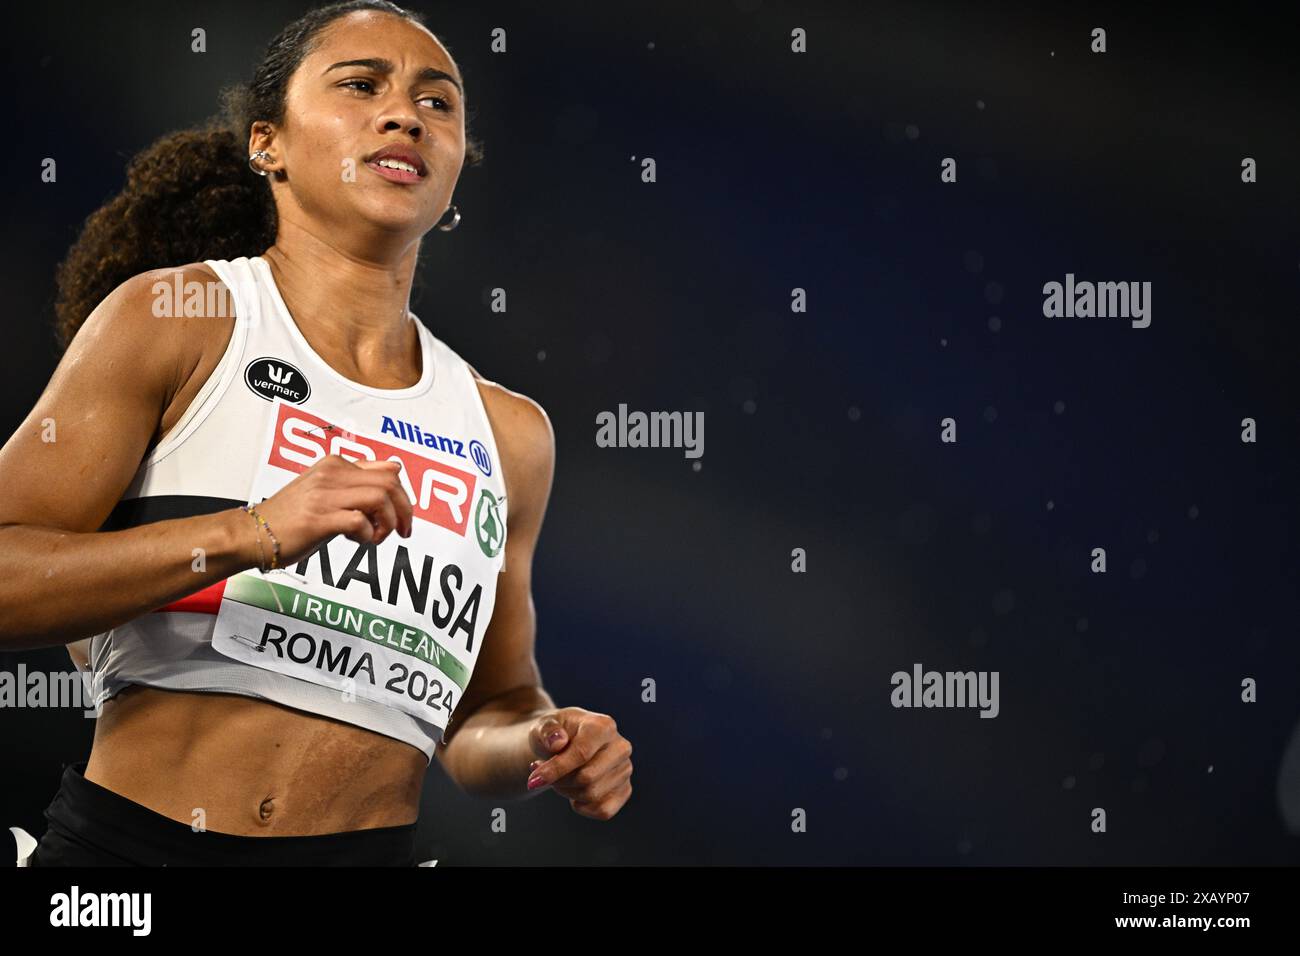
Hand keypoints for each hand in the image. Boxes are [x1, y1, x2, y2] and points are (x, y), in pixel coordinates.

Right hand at [246, 456, 413, 568]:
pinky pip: (359, 522)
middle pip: (389, 484)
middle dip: (405, 511)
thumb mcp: (326, 489)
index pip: (387, 471)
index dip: (404, 495)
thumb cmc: (289, 516)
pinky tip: (358, 541)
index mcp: (335, 465)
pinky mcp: (318, 519)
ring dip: (388, 523)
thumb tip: (395, 470)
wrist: (251, 533)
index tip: (404, 515)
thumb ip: (357, 480)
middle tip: (403, 531)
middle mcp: (330, 475)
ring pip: (379, 499)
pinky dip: (368, 535)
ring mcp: (324, 496)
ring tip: (375, 537)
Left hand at [525, 708, 632, 819]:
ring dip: (567, 792)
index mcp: (604, 726)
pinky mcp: (625, 789)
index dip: (555, 770)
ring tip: (560, 779)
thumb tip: (558, 743)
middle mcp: (621, 747)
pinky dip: (582, 807)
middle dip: (559, 782)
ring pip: (592, 795)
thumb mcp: (543, 725)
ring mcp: (625, 769)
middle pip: (587, 778)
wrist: (564, 744)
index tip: (533, 780)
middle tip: (544, 776)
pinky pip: (603, 811)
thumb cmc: (554, 734)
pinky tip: (574, 794)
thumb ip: (547, 731)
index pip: (581, 754)